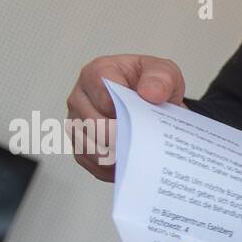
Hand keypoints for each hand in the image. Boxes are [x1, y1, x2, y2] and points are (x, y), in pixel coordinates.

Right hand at [66, 54, 185, 180]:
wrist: (152, 102)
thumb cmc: (152, 85)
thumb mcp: (164, 73)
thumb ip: (161, 78)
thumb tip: (150, 93)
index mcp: (96, 73)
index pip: (103, 96)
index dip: (123, 112)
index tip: (140, 119)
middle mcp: (80, 97)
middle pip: (94, 126)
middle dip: (122, 138)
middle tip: (144, 144)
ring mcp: (77, 123)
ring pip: (89, 147)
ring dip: (116, 156)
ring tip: (139, 155)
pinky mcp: (80, 144)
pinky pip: (90, 163)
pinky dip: (111, 168)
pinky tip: (130, 163)